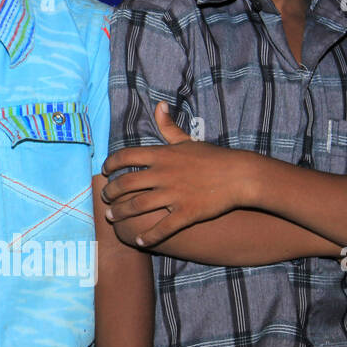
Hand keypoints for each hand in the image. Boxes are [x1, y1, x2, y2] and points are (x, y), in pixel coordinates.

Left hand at [101, 102, 251, 247]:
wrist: (241, 175)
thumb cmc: (213, 158)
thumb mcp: (187, 140)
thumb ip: (168, 126)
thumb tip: (158, 105)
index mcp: (161, 155)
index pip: (124, 157)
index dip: (109, 164)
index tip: (104, 171)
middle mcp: (163, 174)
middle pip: (124, 184)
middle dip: (109, 193)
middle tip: (105, 199)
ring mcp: (174, 194)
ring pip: (136, 206)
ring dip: (120, 213)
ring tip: (112, 217)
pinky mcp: (187, 213)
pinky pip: (162, 228)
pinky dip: (149, 236)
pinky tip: (140, 242)